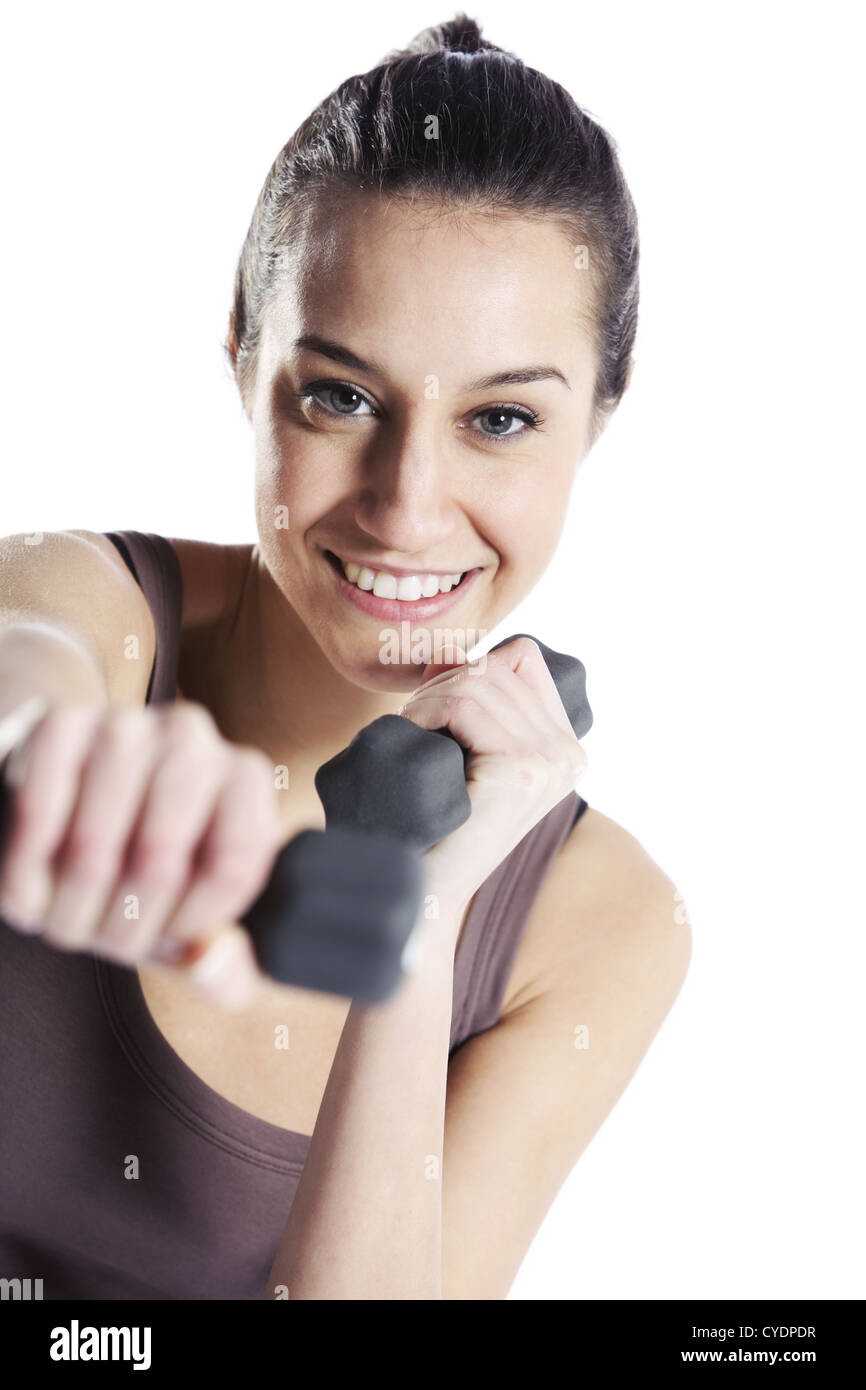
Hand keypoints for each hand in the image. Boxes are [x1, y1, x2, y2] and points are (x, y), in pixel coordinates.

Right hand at [0, 698, 282, 1007]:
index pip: (234, 868)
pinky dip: (25, 874)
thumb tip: (212, 965)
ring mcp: (125, 725)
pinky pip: (38, 816)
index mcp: (243, 778)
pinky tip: (28, 891)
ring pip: (92, 850)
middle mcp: (193, 738)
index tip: (166, 936)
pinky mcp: (59, 724)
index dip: (191, 922)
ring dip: (68, 910)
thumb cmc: (133, 865)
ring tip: (63, 920)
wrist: (62, 795)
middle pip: (158, 864)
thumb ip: (217, 964)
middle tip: (100, 940)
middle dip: (121, 927)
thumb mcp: (181, 918)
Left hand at [398, 638, 587, 932]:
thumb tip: (453, 648)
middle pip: (497, 664)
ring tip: (413, 736)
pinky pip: (465, 704)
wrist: (425, 892)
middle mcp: (569, 754)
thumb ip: (472, 699)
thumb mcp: (465, 752)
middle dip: (442, 684)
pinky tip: (416, 741)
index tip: (435, 709)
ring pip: (478, 680)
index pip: (521, 657)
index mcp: (566, 748)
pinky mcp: (520, 772)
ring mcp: (550, 764)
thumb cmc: (435, 821)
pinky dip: (427, 714)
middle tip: (414, 726)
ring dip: (428, 700)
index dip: (469, 670)